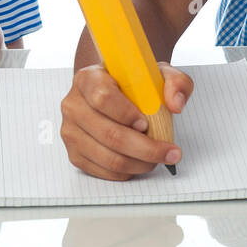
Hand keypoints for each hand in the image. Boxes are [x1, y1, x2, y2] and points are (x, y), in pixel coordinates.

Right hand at [60, 62, 190, 179]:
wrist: (111, 92)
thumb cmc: (131, 83)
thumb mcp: (156, 73)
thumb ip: (174, 81)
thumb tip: (175, 103)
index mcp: (88, 79)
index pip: (102, 97)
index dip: (126, 113)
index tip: (146, 123)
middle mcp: (73, 105)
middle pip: (108, 134)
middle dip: (145, 148)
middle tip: (168, 152)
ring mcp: (71, 131)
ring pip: (108, 157)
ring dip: (139, 163)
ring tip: (157, 158)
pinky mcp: (75, 153)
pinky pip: (103, 171)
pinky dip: (127, 172)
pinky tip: (140, 162)